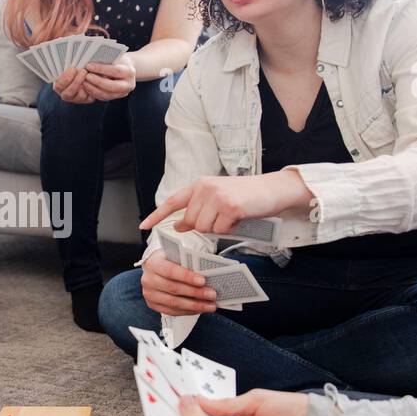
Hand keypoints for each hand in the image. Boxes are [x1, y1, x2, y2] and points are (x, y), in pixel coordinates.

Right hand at [54, 67, 92, 103]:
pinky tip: (92, 81)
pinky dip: (92, 89)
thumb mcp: (70, 66)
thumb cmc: (75, 68)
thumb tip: (75, 65)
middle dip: (76, 82)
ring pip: (80, 96)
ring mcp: (76, 99)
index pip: (59, 86)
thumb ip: (71, 66)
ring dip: (85, 84)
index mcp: (59, 87)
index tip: (73, 69)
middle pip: (68, 93)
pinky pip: (89, 97)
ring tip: (89, 74)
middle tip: (83, 71)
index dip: (66, 78)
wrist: (85, 72)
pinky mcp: (86, 100)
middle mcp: (66, 95)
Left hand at [82, 55, 135, 100]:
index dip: (101, 69)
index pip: (115, 71)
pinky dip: (93, 93)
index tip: (89, 65)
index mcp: (129, 72)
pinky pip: (103, 98)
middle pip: (112, 86)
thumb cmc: (117, 59)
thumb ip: (106, 59)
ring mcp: (122, 93)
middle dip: (97, 82)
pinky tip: (86, 87)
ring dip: (93, 89)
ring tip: (84, 82)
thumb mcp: (115, 56)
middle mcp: (128, 85)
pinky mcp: (115, 97)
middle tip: (86, 76)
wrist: (125, 68)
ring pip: (106, 95)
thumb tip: (91, 59)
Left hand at [140, 171, 311, 234]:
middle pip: (191, 222)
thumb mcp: (217, 197)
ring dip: (218, 229)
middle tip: (222, 219)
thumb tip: (180, 226)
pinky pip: (220, 230)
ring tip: (232, 216)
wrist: (272, 190)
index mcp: (199, 184)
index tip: (144, 226)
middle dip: (204, 227)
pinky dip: (230, 230)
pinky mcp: (230, 207)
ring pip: (204, 229)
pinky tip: (239, 218)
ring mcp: (217, 196)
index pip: (173, 201)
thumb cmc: (245, 196)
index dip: (158, 215)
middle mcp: (205, 188)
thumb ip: (198, 209)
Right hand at [141, 251, 216, 315]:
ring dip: (195, 305)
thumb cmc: (170, 261)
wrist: (157, 268)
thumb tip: (206, 273)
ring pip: (174, 303)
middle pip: (173, 288)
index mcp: (153, 263)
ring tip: (210, 304)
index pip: (170, 270)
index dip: (186, 276)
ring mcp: (150, 294)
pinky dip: (188, 311)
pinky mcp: (154, 305)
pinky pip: (173, 311)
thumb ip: (187, 263)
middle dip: (195, 292)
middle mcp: (149, 280)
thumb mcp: (176, 256)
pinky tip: (200, 308)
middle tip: (212, 294)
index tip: (202, 280)